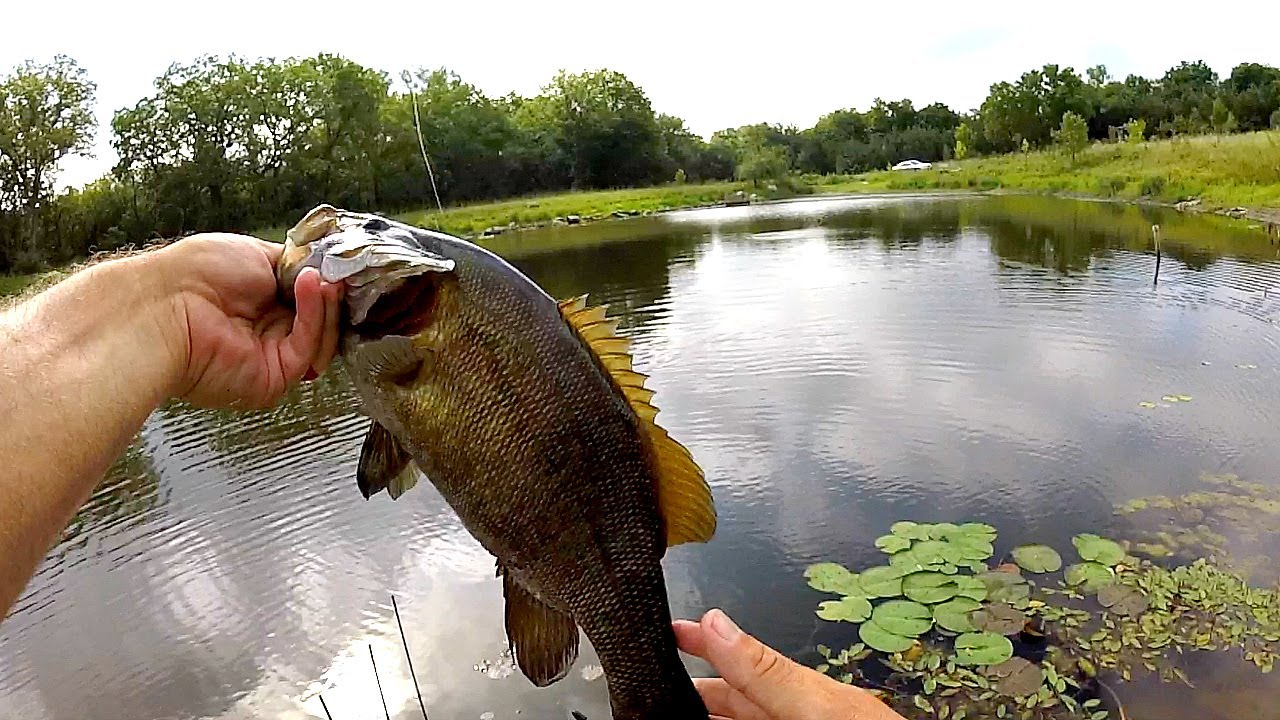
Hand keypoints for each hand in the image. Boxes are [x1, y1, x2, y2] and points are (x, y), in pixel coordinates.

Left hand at [156, 232, 343, 408]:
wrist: (165, 306)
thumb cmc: (194, 275)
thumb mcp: (254, 254)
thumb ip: (294, 265)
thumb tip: (324, 270)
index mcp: (262, 303)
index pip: (312, 299)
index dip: (328, 283)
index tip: (340, 267)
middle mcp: (268, 332)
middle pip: (324, 320)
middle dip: (332, 295)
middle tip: (339, 274)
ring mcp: (273, 356)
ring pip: (323, 336)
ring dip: (327, 304)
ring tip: (322, 279)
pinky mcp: (275, 377)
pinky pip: (308, 347)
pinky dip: (315, 315)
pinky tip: (311, 288)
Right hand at [674, 609, 905, 719]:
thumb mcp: (820, 706)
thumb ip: (768, 671)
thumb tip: (717, 623)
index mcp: (805, 695)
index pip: (740, 661)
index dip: (702, 643)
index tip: (666, 630)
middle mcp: (794, 718)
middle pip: (730, 703)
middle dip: (689, 690)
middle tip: (651, 681)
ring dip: (701, 717)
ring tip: (664, 711)